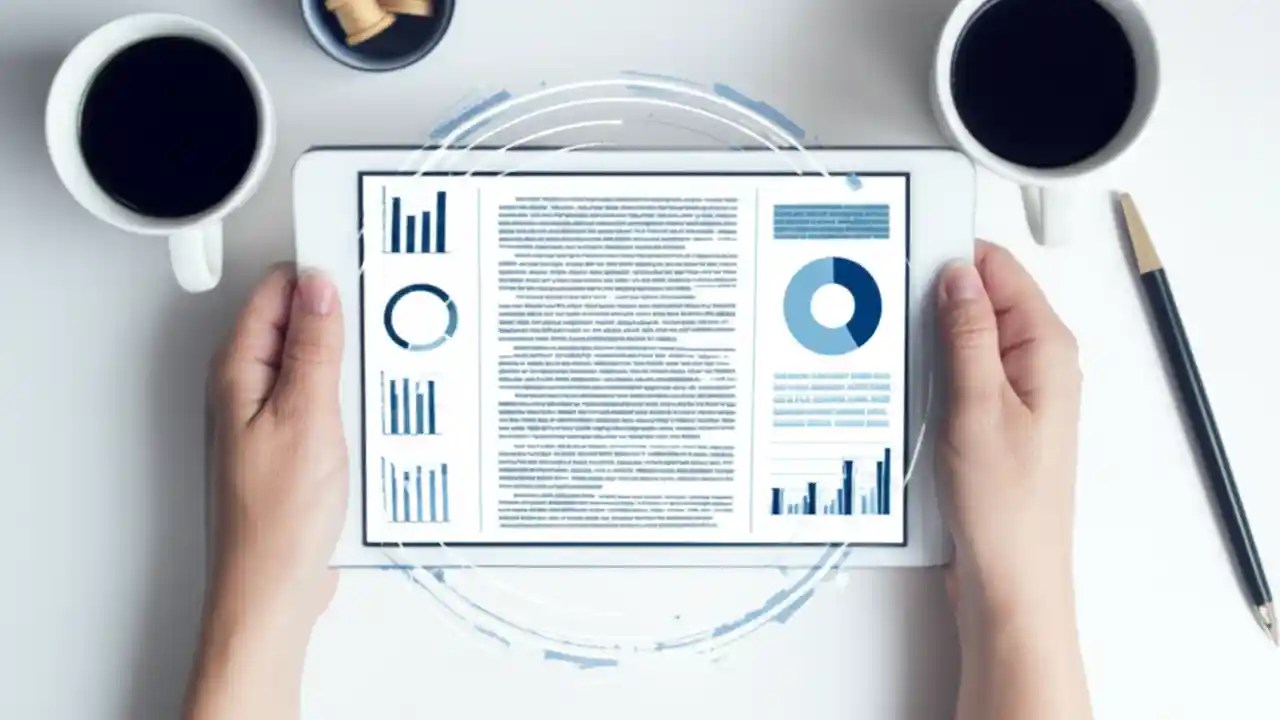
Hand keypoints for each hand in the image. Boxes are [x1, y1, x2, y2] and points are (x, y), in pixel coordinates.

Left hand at [186, 267, 346, 719]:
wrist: (274, 587)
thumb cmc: (277, 518)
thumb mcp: (308, 417)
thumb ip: (315, 348)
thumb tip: (319, 285)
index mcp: (238, 369)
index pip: (277, 290)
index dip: (320, 275)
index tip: (362, 272)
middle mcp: (247, 386)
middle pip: (296, 321)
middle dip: (339, 316)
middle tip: (381, 320)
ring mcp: (269, 413)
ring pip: (314, 360)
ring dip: (348, 360)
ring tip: (380, 368)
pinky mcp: (292, 440)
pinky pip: (322, 396)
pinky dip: (349, 395)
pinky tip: (371, 408)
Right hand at [936, 241, 1088, 719]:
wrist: (1009, 577)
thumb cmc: (1005, 506)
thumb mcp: (978, 406)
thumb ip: (968, 334)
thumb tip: (957, 273)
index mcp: (1046, 348)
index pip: (1000, 270)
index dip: (952, 258)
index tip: (905, 259)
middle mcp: (1037, 363)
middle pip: (980, 300)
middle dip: (934, 300)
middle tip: (887, 313)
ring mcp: (1016, 390)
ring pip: (965, 337)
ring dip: (929, 340)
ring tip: (892, 354)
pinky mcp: (994, 416)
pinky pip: (960, 371)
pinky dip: (932, 371)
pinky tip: (905, 387)